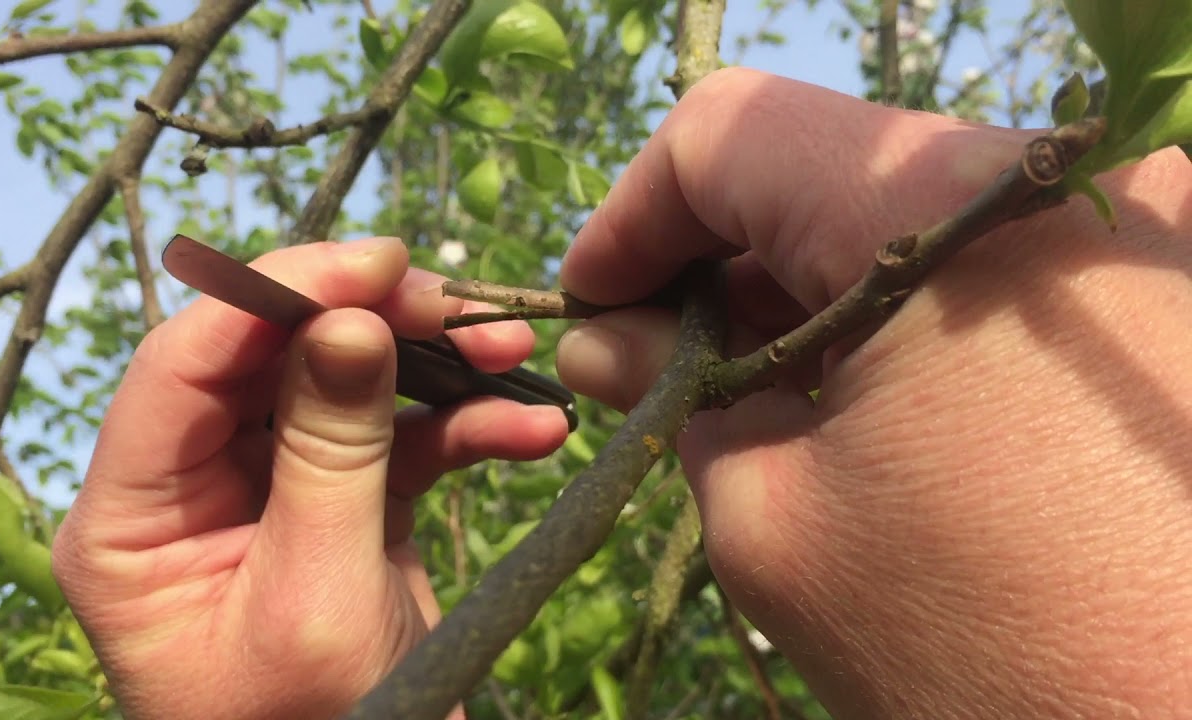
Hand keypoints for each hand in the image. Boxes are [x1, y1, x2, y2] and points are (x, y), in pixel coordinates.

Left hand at [52, 238, 567, 718]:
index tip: (374, 265)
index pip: (184, 364)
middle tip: (459, 304)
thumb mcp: (318, 594)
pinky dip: (465, 430)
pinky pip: (400, 445)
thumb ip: (331, 450)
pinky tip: (532, 430)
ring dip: (437, 368)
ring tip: (515, 356)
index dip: (276, 297)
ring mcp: (277, 493)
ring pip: (347, 388)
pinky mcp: (347, 509)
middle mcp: (195, 490)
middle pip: (274, 360)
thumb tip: (351, 319)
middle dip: (375, 322)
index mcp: (135, 518)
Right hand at [557, 68, 1191, 717]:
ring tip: (744, 405)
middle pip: (819, 172)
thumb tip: (605, 338)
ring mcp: (1128, 240)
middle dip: (709, 268)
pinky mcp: (1161, 302)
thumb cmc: (986, 648)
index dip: (632, 216)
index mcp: (950, 208)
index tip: (592, 308)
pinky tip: (857, 411)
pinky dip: (891, 322)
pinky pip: (982, 271)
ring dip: (796, 298)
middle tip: (645, 371)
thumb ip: (673, 397)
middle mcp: (1056, 188)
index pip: (732, 134)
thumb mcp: (776, 522)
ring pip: (900, 221)